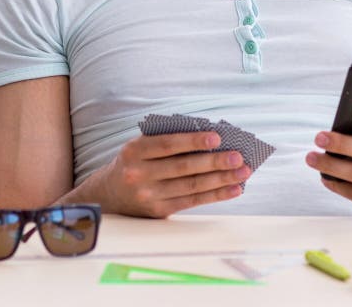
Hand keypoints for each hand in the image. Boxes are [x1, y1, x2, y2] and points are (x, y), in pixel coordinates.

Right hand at [79, 131, 250, 217]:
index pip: (168, 144)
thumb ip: (167, 140)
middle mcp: (140, 174)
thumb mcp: (140, 146)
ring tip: (243, 172)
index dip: (193, 141)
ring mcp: (149, 196)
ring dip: (221, 179)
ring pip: (192, 186)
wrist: (108, 194)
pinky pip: (192, 201)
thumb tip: (209, 139)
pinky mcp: (159, 211)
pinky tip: (233, 189)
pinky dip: (215, 194)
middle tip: (238, 157)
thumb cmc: (134, 162)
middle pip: (184, 167)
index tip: (217, 138)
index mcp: (134, 151)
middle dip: (215, 162)